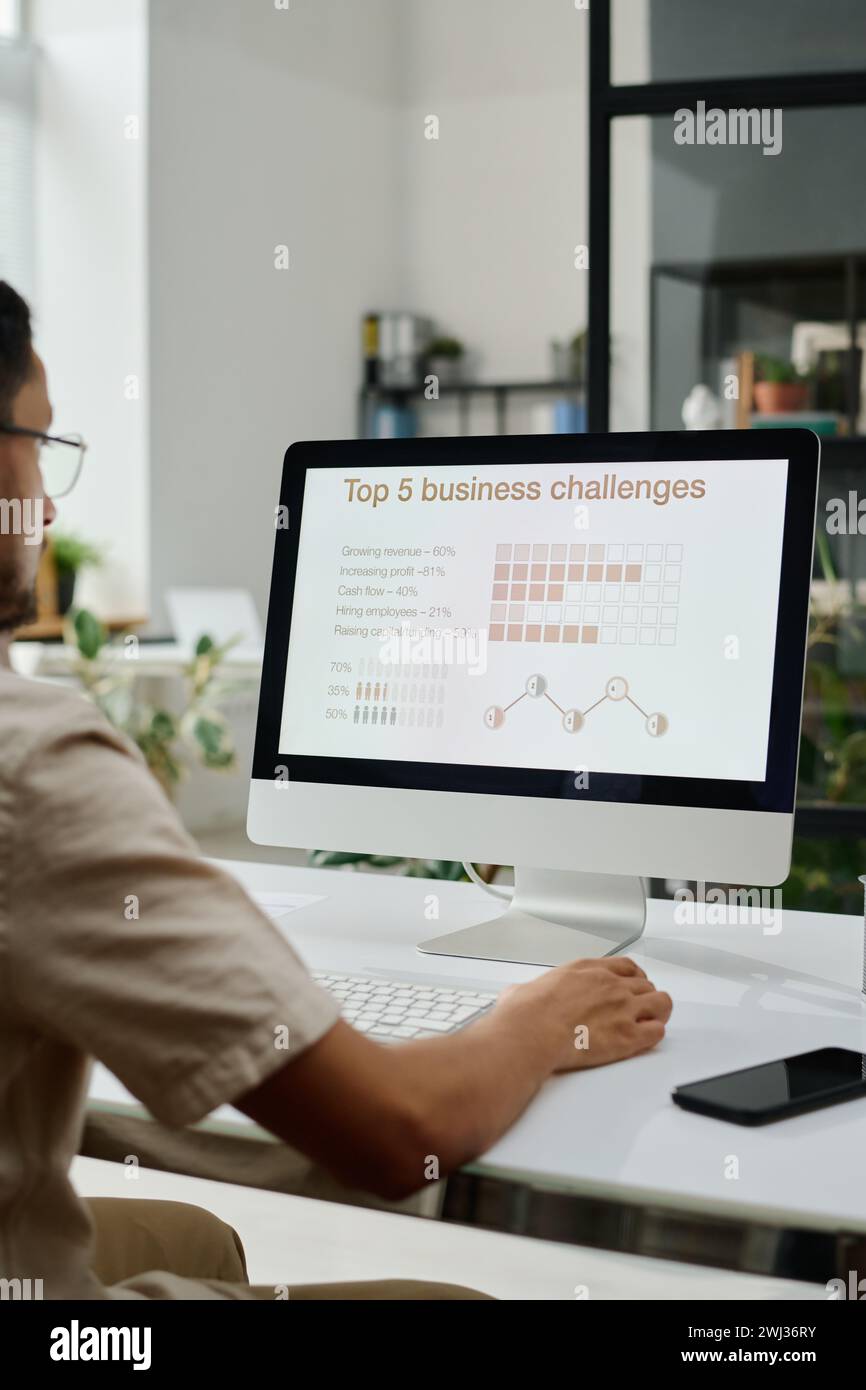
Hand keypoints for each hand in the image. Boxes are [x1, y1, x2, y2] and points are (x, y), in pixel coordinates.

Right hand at [493, 957, 671, 1072]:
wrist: (531, 1032)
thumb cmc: (526, 1014)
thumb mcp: (523, 989)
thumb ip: (527, 990)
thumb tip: (516, 996)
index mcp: (588, 970)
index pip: (626, 966)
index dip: (635, 976)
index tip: (634, 983)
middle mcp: (611, 985)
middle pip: (646, 984)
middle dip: (644, 997)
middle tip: (640, 1008)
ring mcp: (623, 1009)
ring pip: (661, 1003)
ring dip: (658, 1012)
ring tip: (652, 1021)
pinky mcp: (628, 1036)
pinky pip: (657, 1031)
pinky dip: (654, 1035)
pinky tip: (646, 1038)